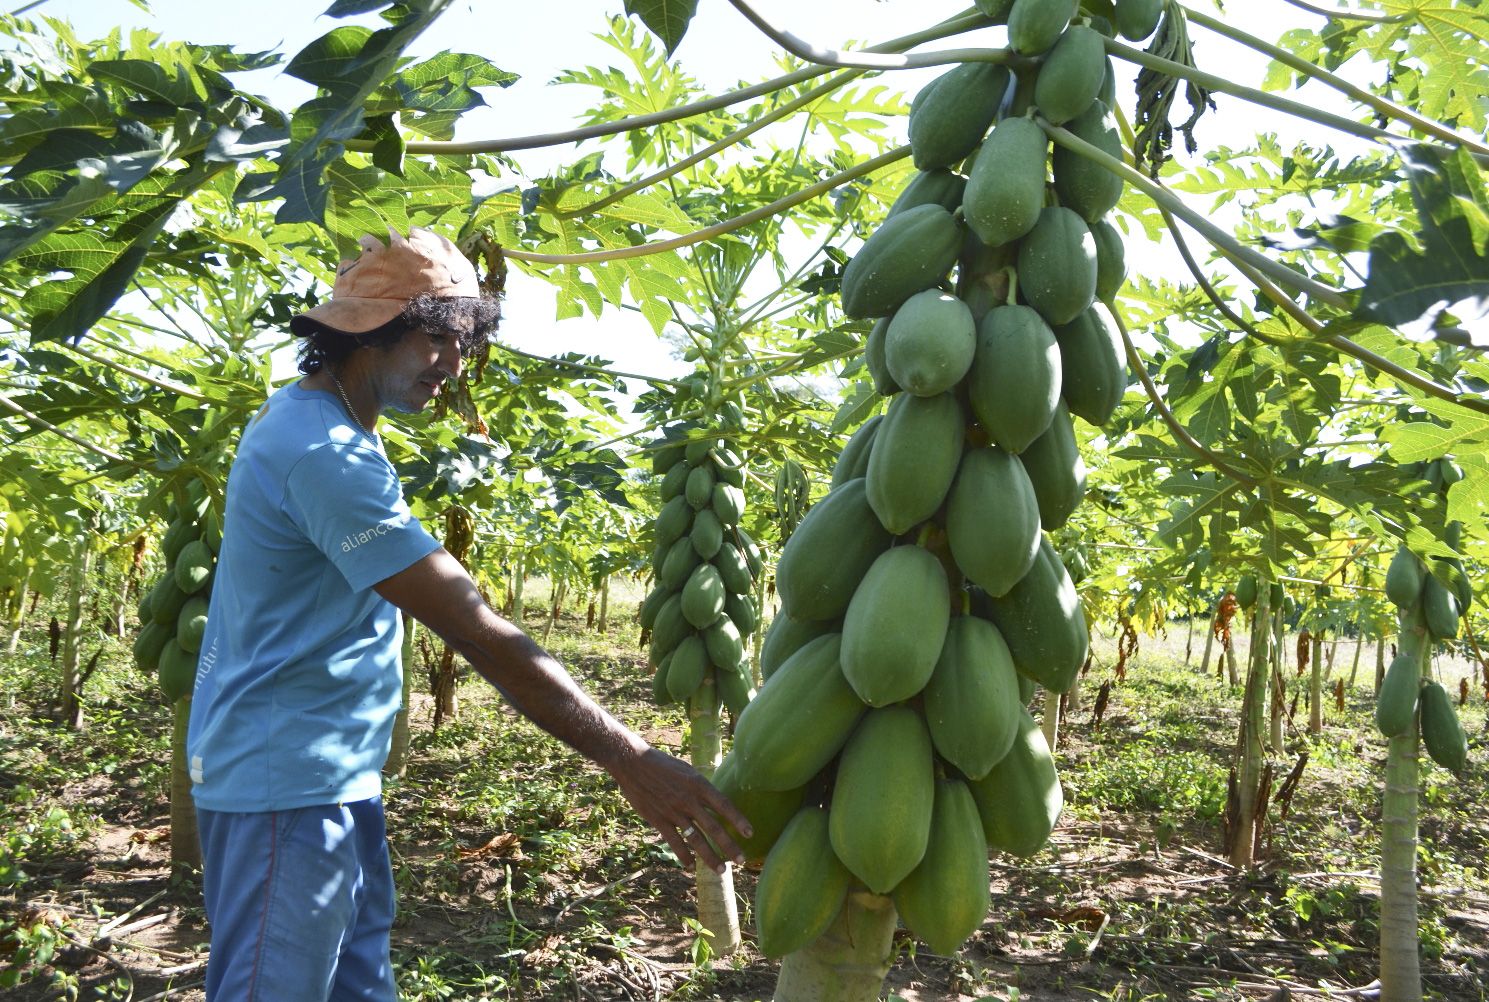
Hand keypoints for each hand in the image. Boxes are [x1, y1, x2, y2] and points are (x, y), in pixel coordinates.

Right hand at [607, 746, 753, 873]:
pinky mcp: (659, 820)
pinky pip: (674, 842)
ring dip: (710, 857)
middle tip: (742, 860)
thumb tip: (714, 802)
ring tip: (721, 870)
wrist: (634, 763)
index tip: (750, 834)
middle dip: (729, 846)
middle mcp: (689, 800)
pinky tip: (690, 866)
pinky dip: (683, 856)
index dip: (738, 820)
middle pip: (714, 827)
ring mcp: (674, 812)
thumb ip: (700, 788)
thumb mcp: (687, 770)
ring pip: (696, 839)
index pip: (724, 805)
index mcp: (698, 784)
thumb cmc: (663, 764)